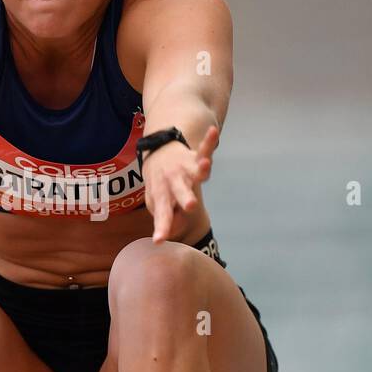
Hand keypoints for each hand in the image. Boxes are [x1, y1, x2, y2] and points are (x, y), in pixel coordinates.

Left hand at [143, 124, 218, 242]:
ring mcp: (185, 169)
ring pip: (194, 171)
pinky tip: (213, 132)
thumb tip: (169, 235)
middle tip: (191, 205)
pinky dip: (209, 141)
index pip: (162, 214)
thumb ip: (165, 218)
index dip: (162, 227)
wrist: (157, 153)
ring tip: (205, 165)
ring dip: (201, 169)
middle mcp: (173, 181)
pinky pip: (204, 149)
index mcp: (162, 195)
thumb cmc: (159, 185)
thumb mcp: (157, 203)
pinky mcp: (195, 157)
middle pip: (180, 192)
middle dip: (186, 198)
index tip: (159, 239)